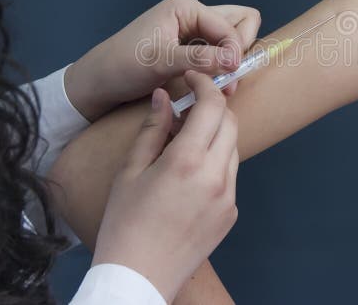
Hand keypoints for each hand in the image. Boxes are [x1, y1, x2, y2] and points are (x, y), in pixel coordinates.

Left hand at [65, 0, 260, 119]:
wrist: (98, 82)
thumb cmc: (122, 66)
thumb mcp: (161, 61)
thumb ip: (200, 59)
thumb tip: (235, 61)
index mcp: (186, 7)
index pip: (231, 26)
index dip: (235, 51)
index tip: (231, 78)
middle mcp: (193, 14)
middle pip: (239, 22)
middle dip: (240, 49)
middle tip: (230, 77)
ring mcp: (192, 30)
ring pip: (230, 38)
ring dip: (232, 60)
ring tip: (223, 85)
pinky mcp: (190, 47)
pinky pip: (219, 51)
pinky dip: (222, 66)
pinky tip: (213, 84)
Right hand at [92, 71, 239, 302]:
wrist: (138, 278)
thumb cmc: (125, 224)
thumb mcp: (130, 171)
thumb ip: (153, 129)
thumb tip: (163, 97)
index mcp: (187, 161)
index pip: (212, 106)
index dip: (204, 84)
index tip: (191, 79)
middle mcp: (216, 176)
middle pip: (230, 123)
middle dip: (212, 108)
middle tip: (184, 110)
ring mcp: (229, 197)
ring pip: (232, 148)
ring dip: (214, 136)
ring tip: (182, 144)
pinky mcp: (231, 214)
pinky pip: (230, 175)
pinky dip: (215, 162)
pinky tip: (189, 175)